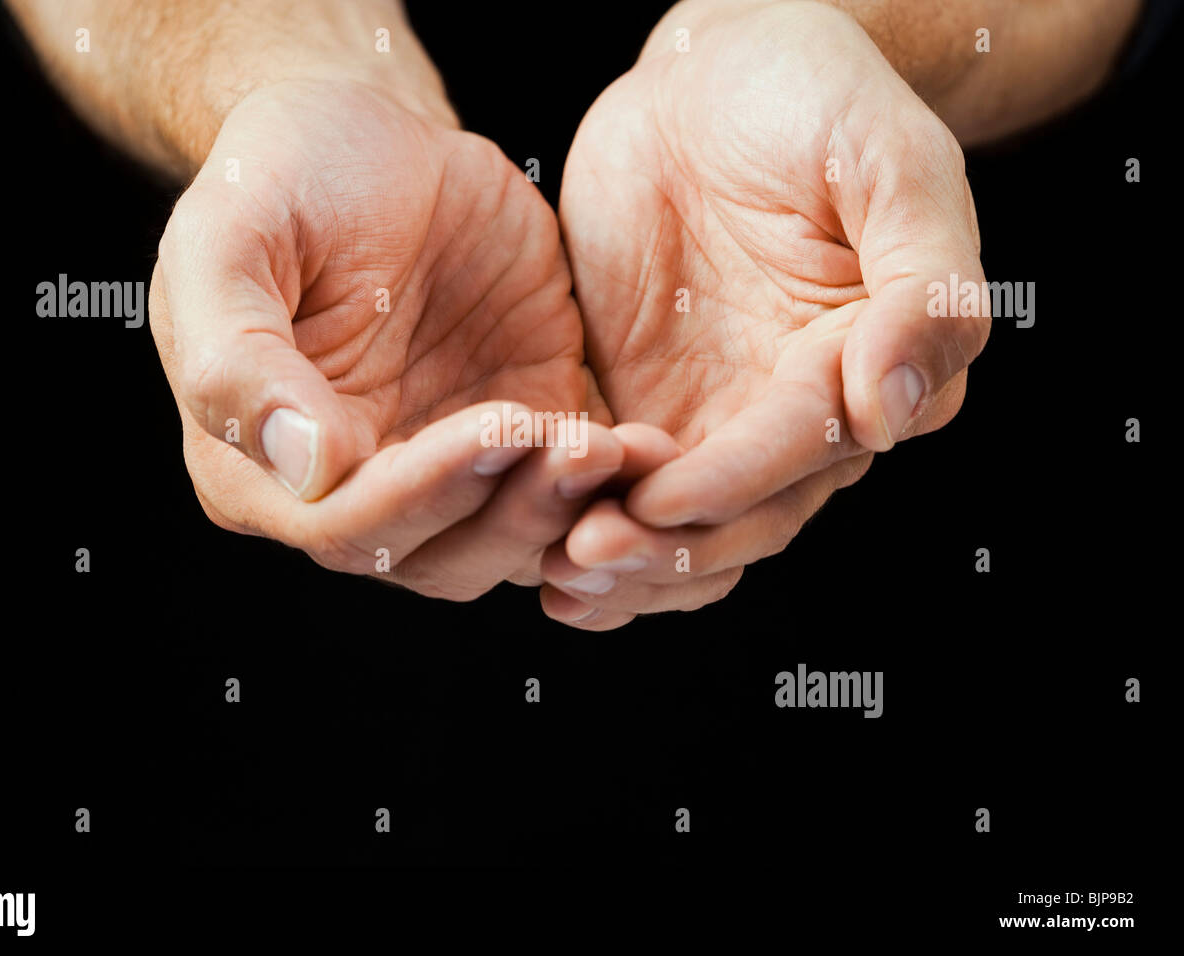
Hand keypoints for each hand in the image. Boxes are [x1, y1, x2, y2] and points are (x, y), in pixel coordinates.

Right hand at [150, 79, 623, 598]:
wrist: (370, 139)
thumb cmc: (282, 178)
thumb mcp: (230, 237)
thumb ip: (235, 354)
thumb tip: (302, 463)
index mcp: (260, 469)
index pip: (344, 526)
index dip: (421, 494)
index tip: (491, 430)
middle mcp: (352, 493)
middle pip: (439, 555)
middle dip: (514, 512)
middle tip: (581, 446)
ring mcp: (443, 472)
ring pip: (511, 545)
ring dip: (570, 511)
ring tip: (618, 447)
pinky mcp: (519, 436)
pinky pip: (570, 497)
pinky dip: (611, 491)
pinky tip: (649, 448)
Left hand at [546, 0, 989, 627]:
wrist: (711, 76)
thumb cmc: (815, 99)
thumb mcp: (891, 166)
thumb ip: (921, 289)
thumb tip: (893, 412)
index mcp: (866, 365)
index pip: (804, 450)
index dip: (736, 482)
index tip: (664, 498)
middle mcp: (793, 413)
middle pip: (742, 518)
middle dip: (669, 547)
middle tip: (587, 555)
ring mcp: (714, 418)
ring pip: (681, 528)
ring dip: (625, 563)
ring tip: (555, 572)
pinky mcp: (642, 408)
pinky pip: (616, 488)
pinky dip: (578, 525)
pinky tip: (530, 553)